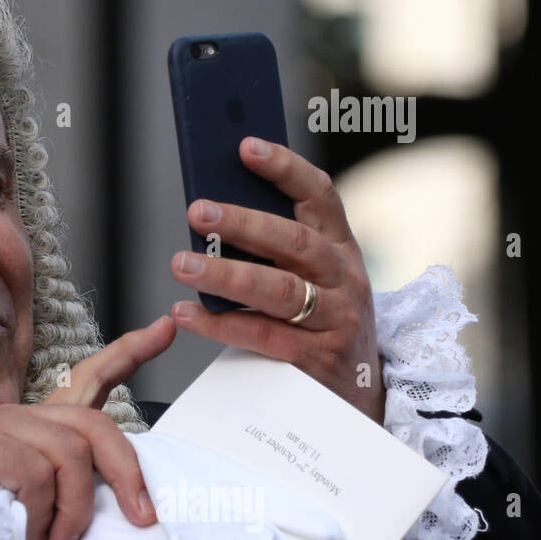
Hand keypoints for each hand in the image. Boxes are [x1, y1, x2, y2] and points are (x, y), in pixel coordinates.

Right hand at [0, 316, 175, 539]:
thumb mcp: (49, 509)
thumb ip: (79, 494)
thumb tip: (133, 506)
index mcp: (39, 428)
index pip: (87, 377)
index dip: (129, 352)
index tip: (165, 328)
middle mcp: (18, 415)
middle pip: (92, 425)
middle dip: (126, 473)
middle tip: (139, 517)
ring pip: (69, 456)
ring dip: (73, 513)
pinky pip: (34, 477)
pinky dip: (38, 517)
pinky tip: (26, 536)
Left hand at [169, 137, 385, 424]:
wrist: (360, 393)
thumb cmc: (320, 322)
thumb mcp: (312, 278)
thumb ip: (275, 248)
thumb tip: (209, 215)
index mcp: (340, 247)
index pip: (319, 196)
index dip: (285, 168)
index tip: (245, 146)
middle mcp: (343, 279)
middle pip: (293, 243)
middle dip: (243, 223)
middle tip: (197, 210)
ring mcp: (334, 320)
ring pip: (277, 291)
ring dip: (224, 275)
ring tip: (180, 262)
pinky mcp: (315, 359)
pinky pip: (263, 337)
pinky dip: (219, 324)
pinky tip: (186, 314)